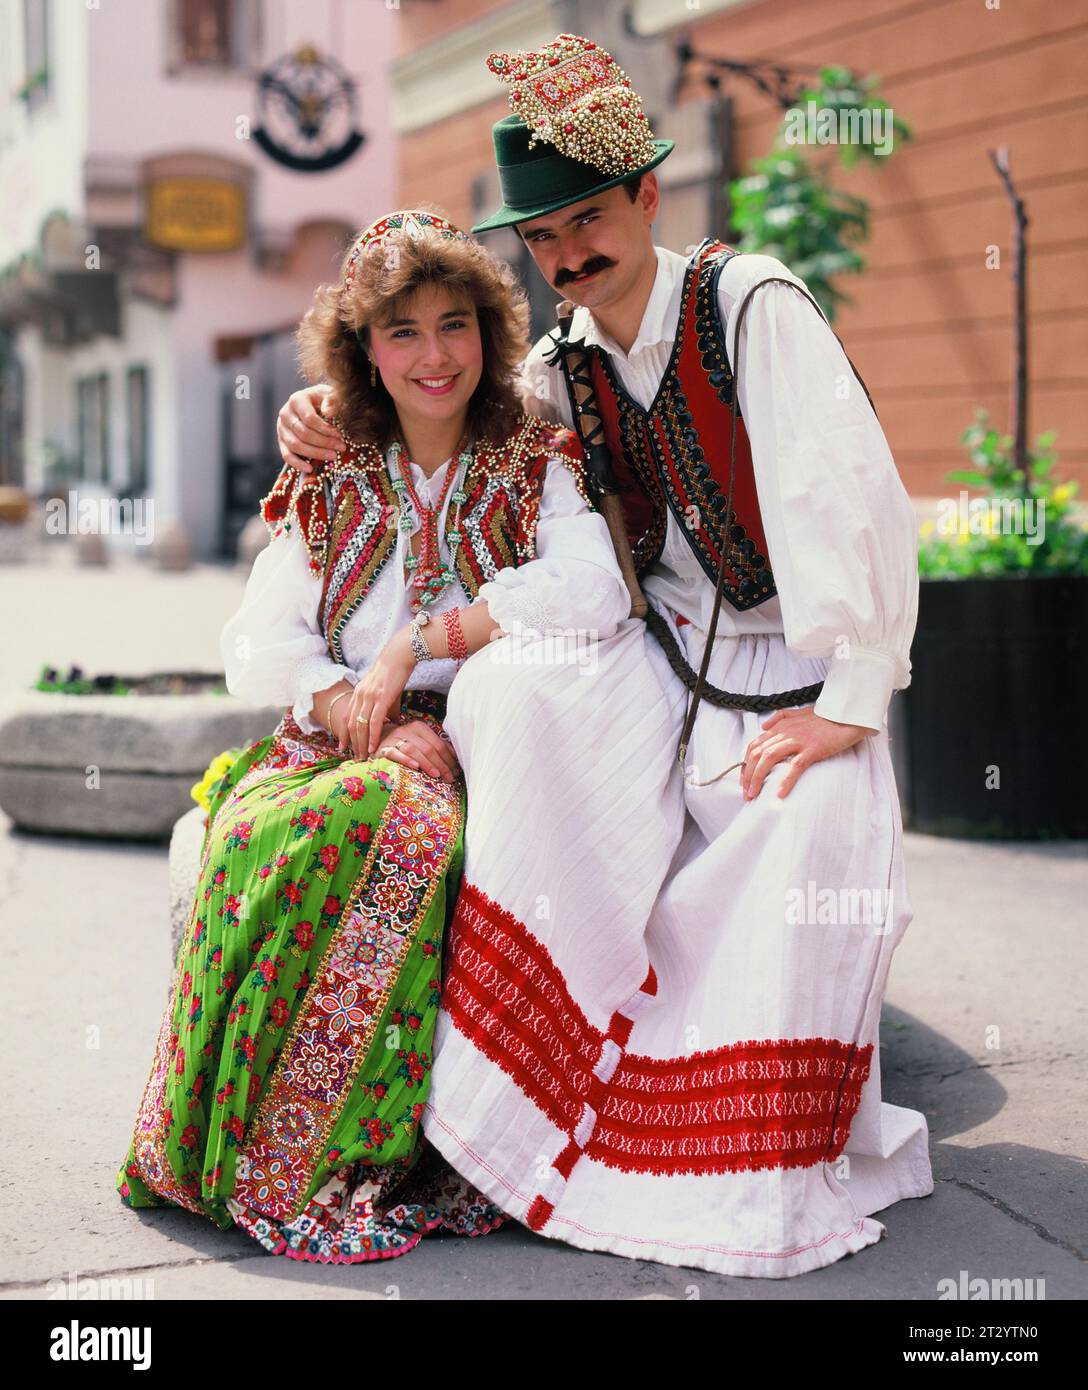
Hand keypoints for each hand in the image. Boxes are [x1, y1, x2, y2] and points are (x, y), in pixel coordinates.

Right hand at [277, 384, 343, 472]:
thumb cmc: (325, 400)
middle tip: (341, 447)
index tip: (340, 435)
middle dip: (324, 442)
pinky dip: (297, 464)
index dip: (326, 429)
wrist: (314, 404)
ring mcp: (281, 428)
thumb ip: (332, 401)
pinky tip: (310, 469)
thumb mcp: (330, 395)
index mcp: (297, 400)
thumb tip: (329, 412)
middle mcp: (285, 413)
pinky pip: (286, 455)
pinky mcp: (281, 441)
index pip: (309, 419)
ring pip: (295, 445)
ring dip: (315, 453)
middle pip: (303, 433)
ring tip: (333, 456)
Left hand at [343, 630, 416, 759]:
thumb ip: (386, 708)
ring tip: (364, 757)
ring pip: (361, 726)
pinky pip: (374, 722)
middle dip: (353, 744)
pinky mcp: (381, 698)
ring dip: (362, 744)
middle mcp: (360, 696)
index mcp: (358, 693)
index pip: (346, 717)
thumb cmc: (395, 673)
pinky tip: (374, 747)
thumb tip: (393, 723)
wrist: (400, 656)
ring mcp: (369, 697)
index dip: (343, 734)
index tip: (343, 747)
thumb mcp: (386, 692)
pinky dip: (373, 736)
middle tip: (355, 758)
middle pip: (351, 725)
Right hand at [374, 719, 460, 783]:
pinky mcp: (383, 748)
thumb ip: (436, 747)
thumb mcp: (420, 743)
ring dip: (427, 763)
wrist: (375, 740)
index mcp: (419, 728)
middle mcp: (407, 730)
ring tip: (436, 775)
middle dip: (441, 764)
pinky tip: (415, 767)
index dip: (449, 759)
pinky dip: (406, 760)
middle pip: (428, 748)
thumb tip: (455, 758)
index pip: (438, 744)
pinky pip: (395, 753)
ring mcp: (394, 739)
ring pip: (414, 750)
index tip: (456, 773)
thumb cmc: (402, 744)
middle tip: (449, 778)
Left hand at [739, 706, 871, 799]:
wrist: (847, 714)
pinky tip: (779, 793)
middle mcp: (785, 732)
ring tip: (754, 794)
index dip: (745, 764)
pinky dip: (786, 780)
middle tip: (746, 793)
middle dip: (747, 775)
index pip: (754, 746)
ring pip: (769, 758)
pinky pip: (795, 766)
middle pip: (757, 754)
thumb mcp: (799, 713)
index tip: (744, 780)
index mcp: (780, 726)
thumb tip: (763, 726)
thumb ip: (780, 718)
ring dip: (758, 778)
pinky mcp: (813, 749)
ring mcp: (798, 740)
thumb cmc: (825, 716)